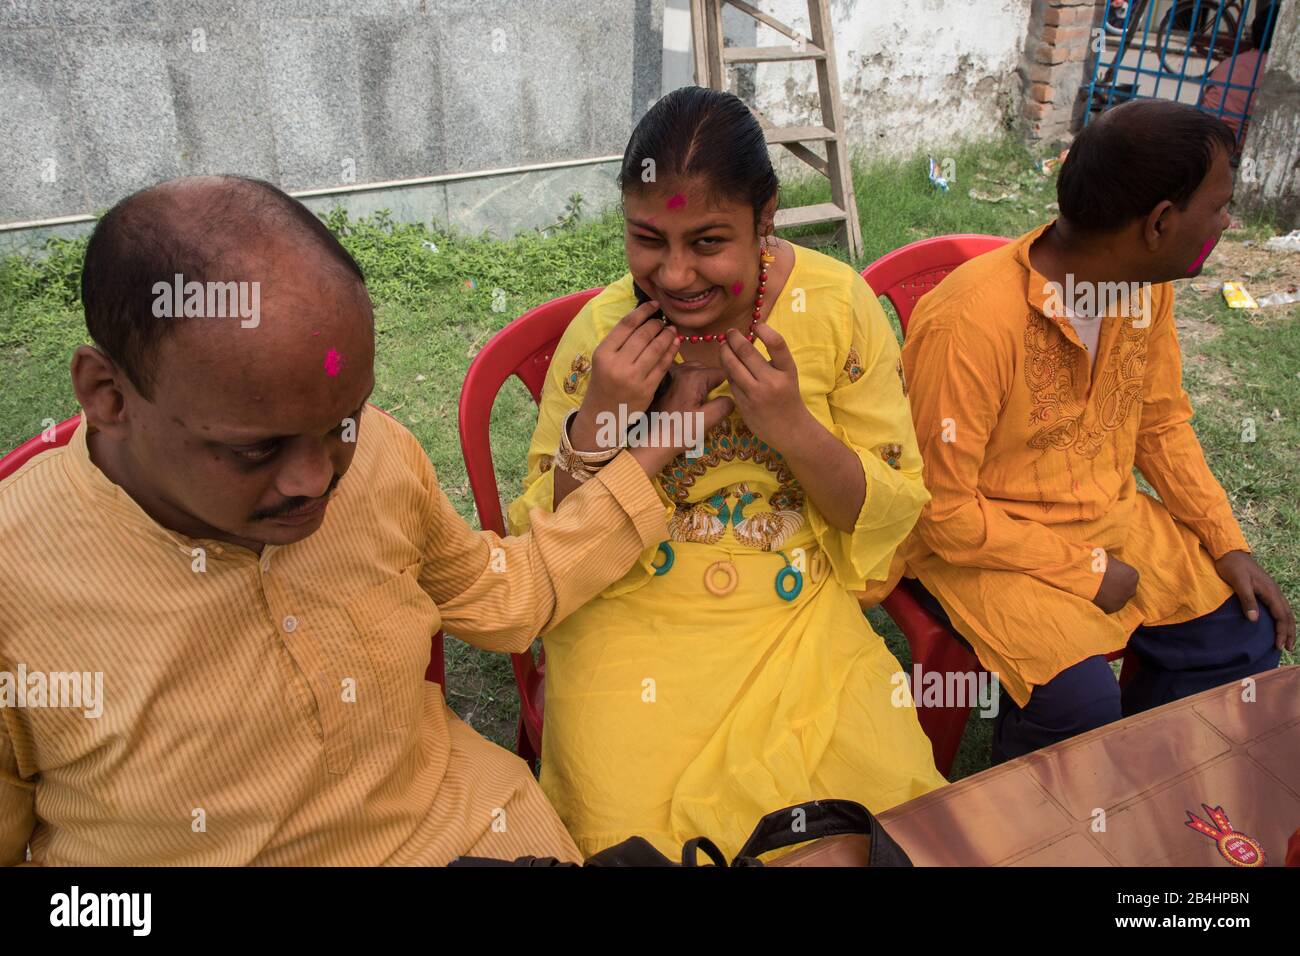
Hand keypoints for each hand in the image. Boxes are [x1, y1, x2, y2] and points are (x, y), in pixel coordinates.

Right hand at [570, 301, 678, 451]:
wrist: (602, 416)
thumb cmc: (604, 384)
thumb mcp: (603, 361)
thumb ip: (619, 342)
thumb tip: (643, 318)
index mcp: (603, 353)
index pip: (626, 324)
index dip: (643, 311)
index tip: (654, 304)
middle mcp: (617, 364)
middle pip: (643, 334)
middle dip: (657, 323)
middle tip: (663, 320)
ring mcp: (633, 378)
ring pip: (655, 348)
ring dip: (667, 335)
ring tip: (671, 329)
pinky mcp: (646, 389)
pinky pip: (663, 365)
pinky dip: (671, 351)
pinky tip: (675, 343)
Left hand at [628, 362, 733, 472]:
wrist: (652, 441)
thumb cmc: (681, 431)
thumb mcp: (708, 420)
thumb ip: (725, 405)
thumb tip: (730, 398)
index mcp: (694, 376)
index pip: (720, 373)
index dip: (724, 386)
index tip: (719, 400)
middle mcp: (681, 369)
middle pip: (705, 369)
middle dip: (710, 383)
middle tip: (706, 402)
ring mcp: (668, 374)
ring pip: (691, 371)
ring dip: (697, 382)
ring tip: (693, 401)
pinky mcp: (660, 382)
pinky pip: (678, 376)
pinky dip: (684, 383)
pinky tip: (681, 399)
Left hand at [717, 323, 805, 445]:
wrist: (790, 430)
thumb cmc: (788, 397)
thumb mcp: (787, 376)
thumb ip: (772, 360)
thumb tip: (748, 339)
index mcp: (788, 371)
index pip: (777, 344)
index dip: (765, 330)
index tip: (756, 325)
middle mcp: (772, 381)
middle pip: (747, 352)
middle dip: (734, 338)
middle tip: (731, 332)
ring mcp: (756, 394)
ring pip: (733, 366)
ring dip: (724, 352)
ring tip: (723, 345)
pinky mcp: (744, 404)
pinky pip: (731, 381)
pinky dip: (727, 370)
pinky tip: (727, 365)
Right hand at [1093, 554, 1138, 612]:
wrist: (1088, 576)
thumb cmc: (1098, 563)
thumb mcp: (1110, 559)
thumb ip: (1116, 565)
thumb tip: (1114, 564)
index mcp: (1133, 575)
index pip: (1130, 577)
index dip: (1120, 576)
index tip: (1110, 575)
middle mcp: (1132, 589)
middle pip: (1127, 589)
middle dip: (1119, 587)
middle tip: (1106, 584)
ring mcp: (1123, 600)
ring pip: (1119, 599)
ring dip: (1112, 597)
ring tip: (1099, 591)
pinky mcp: (1112, 608)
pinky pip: (1110, 606)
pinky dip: (1105, 603)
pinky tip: (1097, 597)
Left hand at [1214, 551, 1295, 651]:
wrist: (1228, 551)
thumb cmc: (1232, 566)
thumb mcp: (1239, 582)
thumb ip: (1247, 600)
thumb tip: (1254, 620)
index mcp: (1270, 591)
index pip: (1281, 616)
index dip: (1281, 632)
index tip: (1278, 646)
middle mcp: (1274, 591)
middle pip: (1287, 615)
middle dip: (1289, 633)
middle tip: (1287, 649)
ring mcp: (1271, 590)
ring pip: (1284, 611)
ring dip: (1287, 627)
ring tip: (1286, 640)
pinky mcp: (1265, 589)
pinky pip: (1278, 607)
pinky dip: (1281, 618)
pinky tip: (1277, 624)